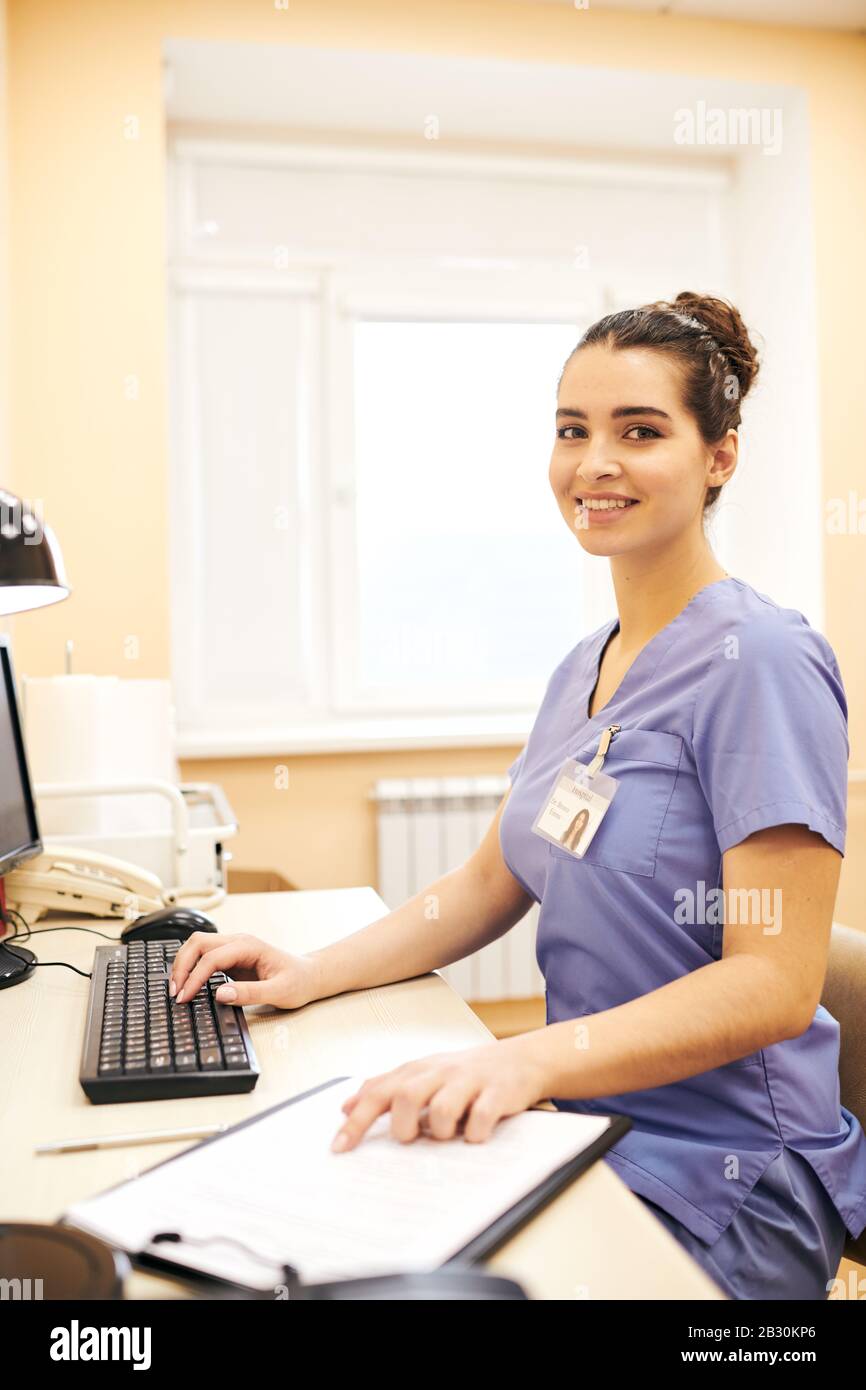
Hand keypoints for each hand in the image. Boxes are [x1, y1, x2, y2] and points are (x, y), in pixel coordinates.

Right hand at [169, 931, 319, 1009]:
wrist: (310, 976)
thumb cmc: (299, 982)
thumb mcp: (279, 992)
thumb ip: (250, 993)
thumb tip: (220, 994)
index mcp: (249, 946)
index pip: (211, 957)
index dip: (194, 977)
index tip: (184, 997)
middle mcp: (238, 942)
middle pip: (198, 943)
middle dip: (182, 966)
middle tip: (175, 992)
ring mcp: (233, 948)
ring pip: (198, 946)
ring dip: (183, 964)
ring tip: (177, 988)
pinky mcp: (231, 958)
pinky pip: (204, 956)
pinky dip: (191, 967)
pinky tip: (187, 983)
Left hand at [330, 1036, 550, 1151]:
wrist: (521, 1059)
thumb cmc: (465, 1074)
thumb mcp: (422, 1074)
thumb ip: (386, 1088)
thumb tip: (346, 1106)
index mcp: (418, 1070)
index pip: (378, 1093)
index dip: (357, 1122)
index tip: (339, 1148)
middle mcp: (440, 1072)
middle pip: (405, 1097)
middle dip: (404, 1127)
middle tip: (412, 1138)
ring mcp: (469, 1081)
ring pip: (442, 1110)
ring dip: (441, 1132)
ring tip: (449, 1134)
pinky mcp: (497, 1093)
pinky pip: (481, 1119)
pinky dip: (475, 1134)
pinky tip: (476, 1135)